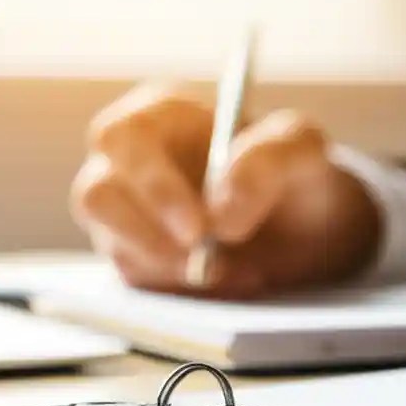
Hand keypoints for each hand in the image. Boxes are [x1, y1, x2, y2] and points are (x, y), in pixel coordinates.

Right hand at [70, 84, 381, 297]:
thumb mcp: (303, 151)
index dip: (150, 182)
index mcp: (161, 118)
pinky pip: (134, 280)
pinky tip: (224, 281)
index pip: (121, 137)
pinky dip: (178, 288)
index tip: (197, 227)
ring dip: (163, 263)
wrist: (309, 232)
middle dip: (144, 232)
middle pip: (96, 194)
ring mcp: (127, 215)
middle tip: (197, 259)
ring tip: (223, 270)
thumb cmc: (296, 174)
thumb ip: (270, 159)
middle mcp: (131, 164)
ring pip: (111, 242)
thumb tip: (223, 209)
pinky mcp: (136, 260)